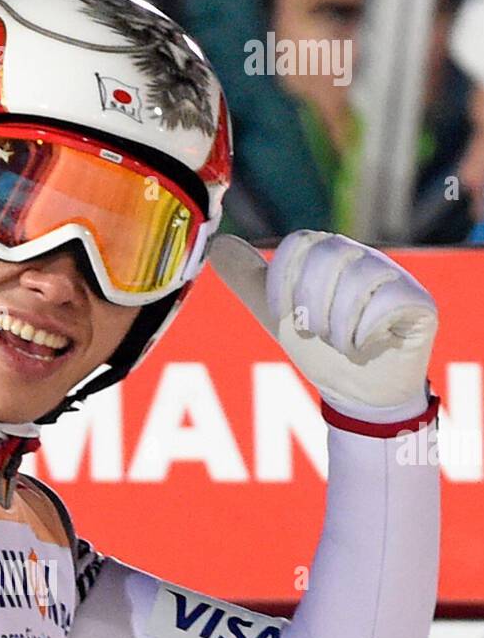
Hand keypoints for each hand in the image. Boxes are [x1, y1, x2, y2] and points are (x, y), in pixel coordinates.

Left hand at [209, 231, 437, 418]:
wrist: (358, 394)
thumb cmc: (322, 350)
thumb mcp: (277, 315)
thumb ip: (250, 281)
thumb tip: (218, 245)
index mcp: (329, 255)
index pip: (298, 244)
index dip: (282, 284)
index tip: (283, 316)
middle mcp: (363, 258)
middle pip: (326, 257)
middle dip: (309, 307)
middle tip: (315, 333)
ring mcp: (394, 278)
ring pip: (356, 281)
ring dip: (337, 327)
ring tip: (342, 343)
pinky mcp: (418, 304)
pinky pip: (386, 302)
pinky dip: (365, 333)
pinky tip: (367, 345)